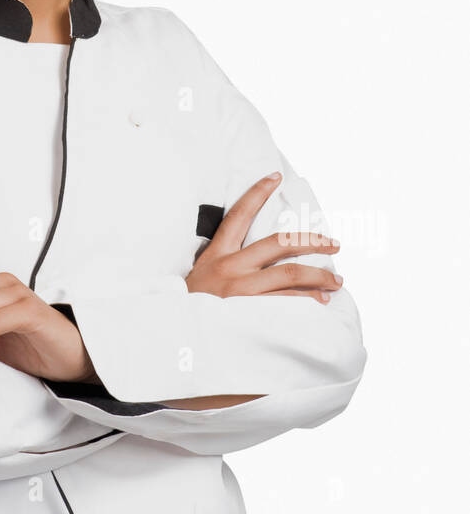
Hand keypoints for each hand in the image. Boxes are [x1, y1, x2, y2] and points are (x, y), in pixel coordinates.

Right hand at [185, 172, 342, 304]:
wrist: (176, 336)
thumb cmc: (190, 308)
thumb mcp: (200, 277)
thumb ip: (224, 264)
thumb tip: (255, 260)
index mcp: (217, 255)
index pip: (239, 216)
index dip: (257, 193)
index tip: (274, 177)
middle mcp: (231, 267)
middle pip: (279, 243)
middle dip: (311, 240)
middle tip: (333, 243)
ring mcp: (242, 291)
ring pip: (290, 274)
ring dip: (319, 276)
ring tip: (337, 281)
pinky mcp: (251, 314)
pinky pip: (288, 303)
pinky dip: (308, 300)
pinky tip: (321, 302)